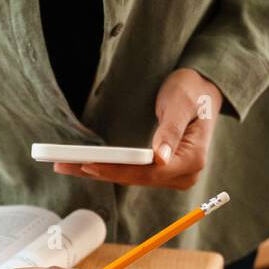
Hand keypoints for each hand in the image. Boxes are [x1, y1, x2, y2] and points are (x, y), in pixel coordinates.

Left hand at [53, 68, 222, 189]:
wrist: (203, 90)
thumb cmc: (194, 91)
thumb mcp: (182, 104)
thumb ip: (171, 130)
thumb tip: (160, 158)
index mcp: (192, 160)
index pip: (149, 172)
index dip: (118, 170)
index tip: (90, 165)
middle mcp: (184, 175)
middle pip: (136, 179)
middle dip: (100, 172)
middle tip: (65, 165)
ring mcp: (174, 176)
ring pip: (132, 178)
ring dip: (100, 172)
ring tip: (67, 166)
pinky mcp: (163, 172)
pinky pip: (134, 173)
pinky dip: (110, 169)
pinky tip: (86, 165)